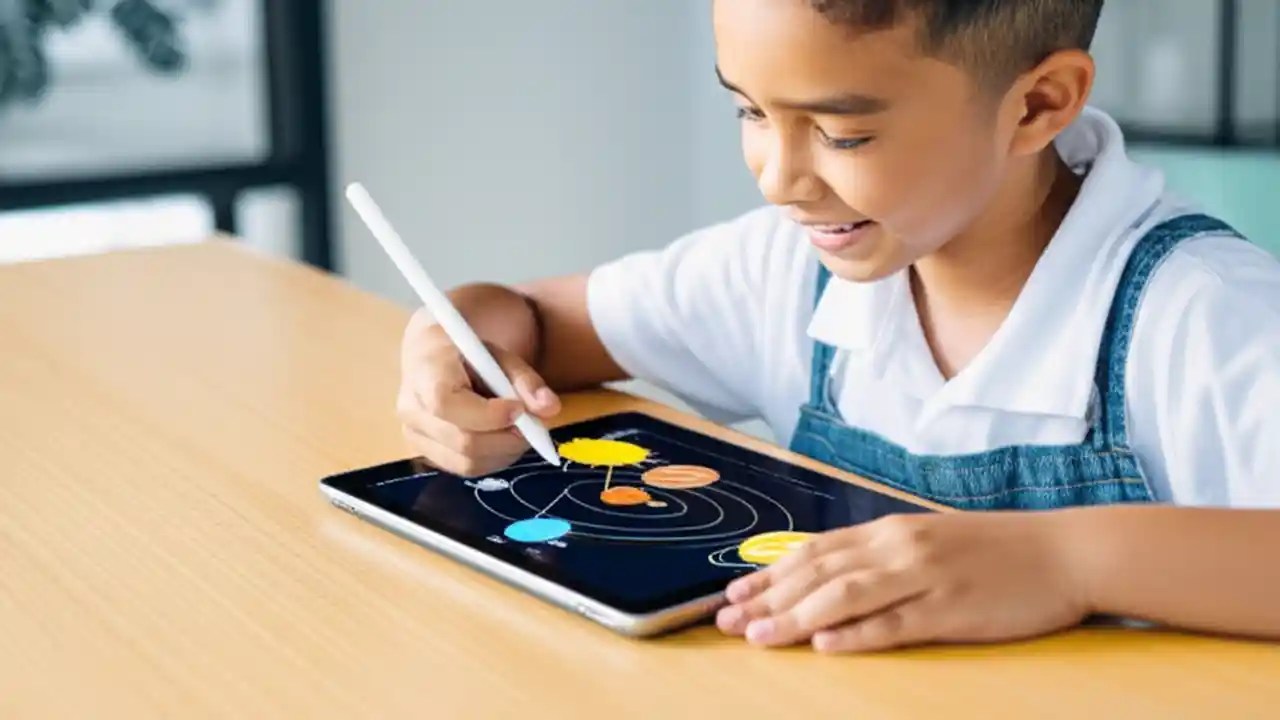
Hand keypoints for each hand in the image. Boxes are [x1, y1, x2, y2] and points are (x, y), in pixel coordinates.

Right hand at [397, 309, 559, 475]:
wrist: (433, 354)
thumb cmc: (468, 351)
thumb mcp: (499, 354)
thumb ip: (525, 380)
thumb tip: (550, 409)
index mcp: (425, 369)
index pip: (447, 403)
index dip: (488, 414)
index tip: (518, 409)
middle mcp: (411, 406)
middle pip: (462, 441)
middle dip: (506, 438)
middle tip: (532, 426)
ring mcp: (414, 434)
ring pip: (466, 463)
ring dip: (504, 452)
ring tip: (519, 430)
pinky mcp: (424, 453)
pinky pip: (464, 469)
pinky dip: (493, 458)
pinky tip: (501, 437)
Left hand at [716, 511, 1089, 652]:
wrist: (1064, 551)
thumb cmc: (995, 550)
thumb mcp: (928, 540)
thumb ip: (878, 557)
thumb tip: (825, 581)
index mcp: (890, 530)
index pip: (814, 552)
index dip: (768, 574)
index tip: (733, 596)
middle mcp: (900, 547)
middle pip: (819, 574)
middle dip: (767, 599)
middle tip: (726, 622)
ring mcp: (926, 577)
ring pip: (846, 597)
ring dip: (795, 617)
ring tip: (759, 638)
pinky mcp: (954, 609)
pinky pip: (896, 624)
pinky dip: (857, 636)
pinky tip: (824, 646)